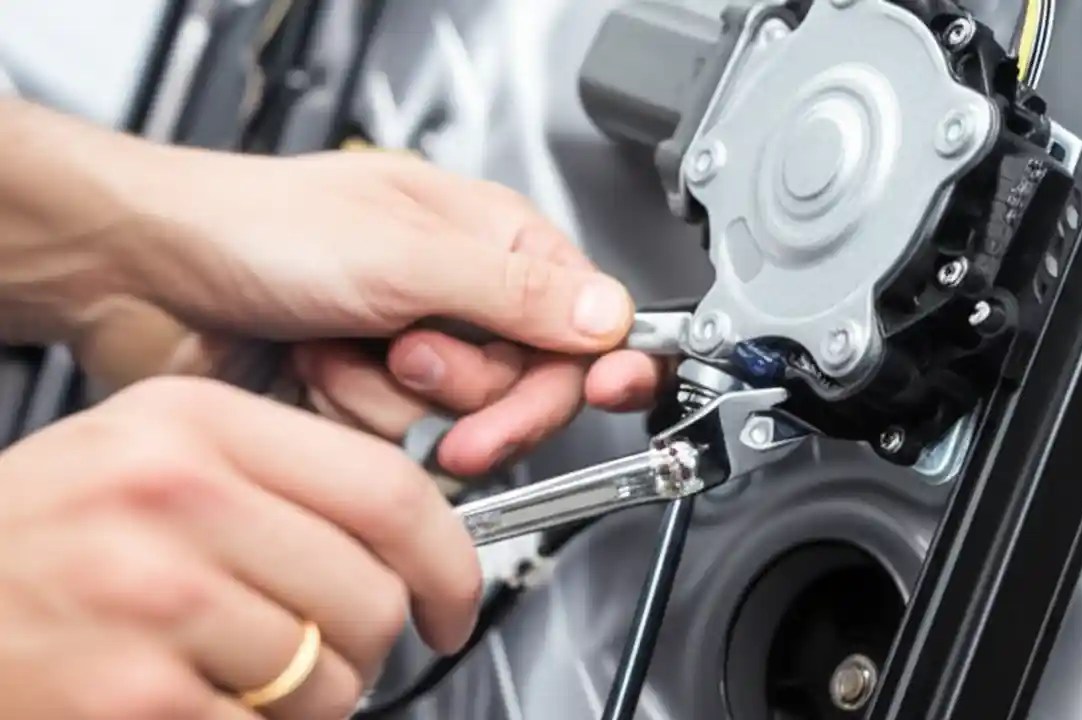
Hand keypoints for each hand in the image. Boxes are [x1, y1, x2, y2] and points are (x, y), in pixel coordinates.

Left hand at [0, 101, 665, 475]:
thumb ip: (515, 292)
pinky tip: (315, 373)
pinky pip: (399, 445)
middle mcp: (460, 298)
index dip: (602, 359)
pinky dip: (352, 416)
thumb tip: (610, 316)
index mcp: (489, 240)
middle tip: (417, 365)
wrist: (146, 274)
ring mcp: (413, 352)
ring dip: (392, 396)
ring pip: (461, 422)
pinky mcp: (368, 400)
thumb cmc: (260, 226)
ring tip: (340, 345)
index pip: (581, 319)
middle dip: (472, 389)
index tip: (614, 391)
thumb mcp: (404, 253)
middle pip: (529, 386)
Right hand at [0, 377, 480, 718]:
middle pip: (370, 592)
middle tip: (340, 651)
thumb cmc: (38, 537)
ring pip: (331, 677)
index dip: (447, 558)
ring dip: (317, 698)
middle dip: (375, 643)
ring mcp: (151, 598)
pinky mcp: (131, 696)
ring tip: (252, 678)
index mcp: (192, 424)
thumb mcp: (151, 456)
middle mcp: (174, 497)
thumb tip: (409, 532)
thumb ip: (278, 477)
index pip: (386, 488)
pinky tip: (202, 703)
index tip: (451, 599)